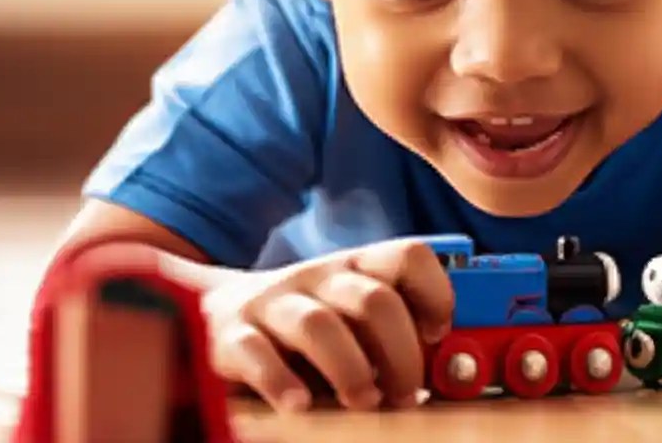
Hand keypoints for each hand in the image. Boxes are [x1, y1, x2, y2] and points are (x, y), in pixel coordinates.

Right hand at [201, 238, 453, 412]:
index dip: (434, 295)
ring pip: (319, 325)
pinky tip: (300, 406)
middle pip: (373, 300)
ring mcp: (271, 303)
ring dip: (351, 371)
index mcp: (353, 268)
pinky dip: (281, 382)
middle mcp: (316, 277)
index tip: (437, 335)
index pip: (408, 256)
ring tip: (363, 404)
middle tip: (404, 395)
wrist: (215, 313)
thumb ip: (390, 333)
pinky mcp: (231, 335)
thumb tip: (446, 369)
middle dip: (401, 355)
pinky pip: (256, 353)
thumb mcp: (349, 318)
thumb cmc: (303, 329)